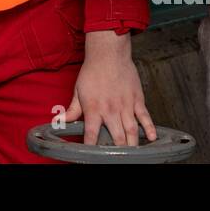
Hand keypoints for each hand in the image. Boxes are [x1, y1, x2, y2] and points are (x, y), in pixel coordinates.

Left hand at [64, 31, 156, 145]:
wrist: (108, 53)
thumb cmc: (92, 71)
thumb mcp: (78, 91)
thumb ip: (72, 110)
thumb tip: (58, 120)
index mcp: (94, 109)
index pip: (91, 135)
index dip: (91, 148)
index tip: (91, 156)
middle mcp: (110, 110)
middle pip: (116, 138)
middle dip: (117, 151)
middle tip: (117, 157)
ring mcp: (125, 105)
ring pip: (131, 131)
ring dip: (132, 145)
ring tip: (132, 154)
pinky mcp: (137, 99)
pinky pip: (145, 117)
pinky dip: (149, 129)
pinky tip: (151, 139)